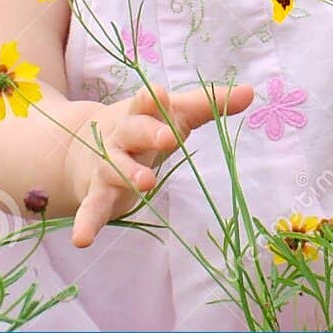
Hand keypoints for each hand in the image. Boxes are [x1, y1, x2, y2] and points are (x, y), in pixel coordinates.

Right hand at [64, 82, 252, 247]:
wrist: (83, 145)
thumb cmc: (143, 127)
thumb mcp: (174, 114)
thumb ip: (209, 104)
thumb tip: (250, 92)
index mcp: (139, 114)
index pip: (145, 103)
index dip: (152, 100)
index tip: (161, 94)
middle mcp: (121, 137)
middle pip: (132, 132)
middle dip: (148, 133)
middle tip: (167, 138)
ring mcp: (107, 166)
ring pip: (114, 168)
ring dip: (127, 174)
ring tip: (146, 184)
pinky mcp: (98, 195)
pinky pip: (91, 209)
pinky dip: (87, 223)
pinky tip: (82, 240)